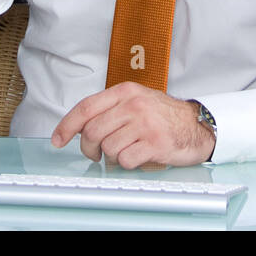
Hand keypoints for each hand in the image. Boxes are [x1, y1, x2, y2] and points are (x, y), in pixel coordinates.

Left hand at [50, 82, 214, 168]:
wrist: (197, 125)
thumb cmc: (164, 115)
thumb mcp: (136, 101)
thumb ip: (110, 109)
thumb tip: (79, 127)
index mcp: (125, 92)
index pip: (86, 107)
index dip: (67, 125)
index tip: (58, 139)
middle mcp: (134, 104)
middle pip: (93, 131)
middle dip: (88, 149)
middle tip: (95, 154)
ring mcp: (145, 123)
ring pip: (107, 147)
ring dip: (111, 157)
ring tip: (125, 152)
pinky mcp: (155, 143)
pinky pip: (125, 159)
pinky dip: (126, 163)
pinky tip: (137, 156)